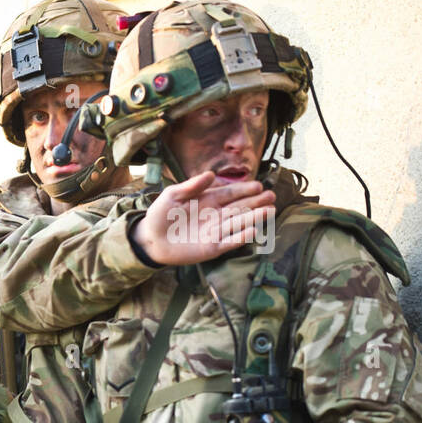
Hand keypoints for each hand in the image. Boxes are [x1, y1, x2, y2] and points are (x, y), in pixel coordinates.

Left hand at [132, 171, 275, 264]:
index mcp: (208, 201)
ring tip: (270, 210)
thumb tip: (211, 174)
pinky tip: (253, 230)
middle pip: (239, 207)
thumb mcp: (173, 195)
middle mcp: (215, 216)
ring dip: (254, 217)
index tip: (258, 185)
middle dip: (256, 202)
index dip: (244, 189)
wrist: (150, 238)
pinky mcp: (211, 248)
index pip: (230, 194)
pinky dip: (240, 237)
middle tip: (271, 195)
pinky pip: (229, 242)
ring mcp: (214, 232)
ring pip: (238, 223)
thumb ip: (191, 186)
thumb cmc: (160, 215)